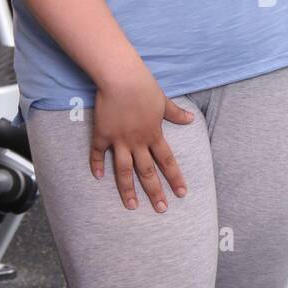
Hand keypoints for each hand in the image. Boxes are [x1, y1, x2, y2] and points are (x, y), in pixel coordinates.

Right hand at [91, 64, 193, 212]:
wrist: (121, 77)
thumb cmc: (144, 86)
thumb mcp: (163, 101)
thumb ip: (175, 113)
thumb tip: (191, 118)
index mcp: (154, 134)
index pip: (168, 162)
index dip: (175, 178)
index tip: (181, 194)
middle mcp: (138, 141)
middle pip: (147, 172)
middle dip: (155, 192)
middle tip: (160, 210)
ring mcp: (119, 139)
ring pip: (124, 170)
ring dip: (128, 189)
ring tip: (131, 206)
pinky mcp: (103, 133)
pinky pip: (99, 152)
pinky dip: (97, 165)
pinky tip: (97, 177)